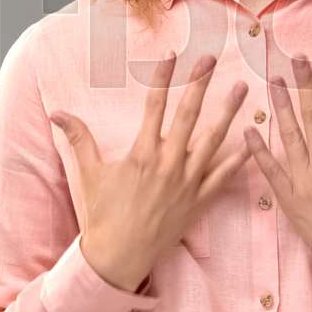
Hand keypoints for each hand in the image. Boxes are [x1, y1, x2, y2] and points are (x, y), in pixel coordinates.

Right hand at [49, 51, 251, 291]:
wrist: (120, 255)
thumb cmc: (104, 214)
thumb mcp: (89, 173)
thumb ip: (78, 138)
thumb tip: (57, 113)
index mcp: (141, 154)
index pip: (154, 106)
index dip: (162, 78)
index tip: (171, 55)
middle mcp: (167, 164)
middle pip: (187, 115)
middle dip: (199, 84)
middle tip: (210, 59)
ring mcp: (187, 182)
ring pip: (213, 140)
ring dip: (227, 112)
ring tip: (242, 89)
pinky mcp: (199, 200)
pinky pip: (225, 176)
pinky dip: (241, 158)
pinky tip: (254, 139)